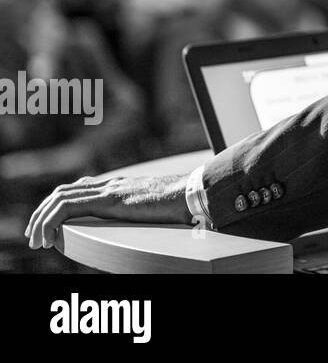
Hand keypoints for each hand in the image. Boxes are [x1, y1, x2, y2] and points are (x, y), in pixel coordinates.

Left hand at [26, 174, 189, 249]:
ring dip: (41, 219)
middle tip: (35, 236)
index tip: (51, 226)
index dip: (60, 205)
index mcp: (122, 187)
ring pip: (60, 198)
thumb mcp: (160, 209)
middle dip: (42, 213)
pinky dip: (50, 222)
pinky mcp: (108, 199)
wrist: (195, 194)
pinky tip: (49, 239)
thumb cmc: (185, 205)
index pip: (81, 188)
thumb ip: (148, 213)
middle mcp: (112, 185)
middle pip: (64, 192)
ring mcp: (109, 189)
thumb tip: (156, 226)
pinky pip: (67, 207)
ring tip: (38, 240)